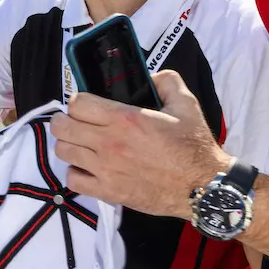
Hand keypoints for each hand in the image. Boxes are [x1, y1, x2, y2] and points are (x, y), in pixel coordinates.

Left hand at [50, 70, 231, 219]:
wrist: (205, 187)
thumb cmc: (194, 146)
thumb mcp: (186, 104)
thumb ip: (166, 81)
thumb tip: (151, 75)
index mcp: (124, 119)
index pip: (77, 103)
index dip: (78, 101)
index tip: (86, 105)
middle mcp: (109, 143)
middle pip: (63, 127)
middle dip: (65, 120)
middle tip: (76, 122)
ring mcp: (106, 169)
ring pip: (63, 151)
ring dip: (69, 144)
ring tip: (81, 144)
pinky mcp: (108, 192)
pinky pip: (72, 180)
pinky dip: (75, 172)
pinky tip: (88, 167)